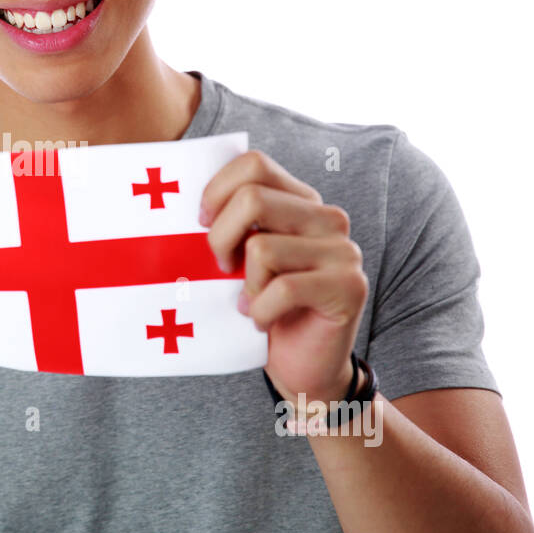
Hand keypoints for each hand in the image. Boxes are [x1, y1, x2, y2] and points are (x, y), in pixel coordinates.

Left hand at [199, 150, 367, 406]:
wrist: (304, 368)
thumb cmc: (264, 308)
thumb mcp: (242, 259)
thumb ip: (232, 225)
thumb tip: (184, 203)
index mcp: (301, 201)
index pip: (253, 164)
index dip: (216, 190)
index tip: (202, 223)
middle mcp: (328, 218)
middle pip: (252, 198)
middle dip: (220, 237)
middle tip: (221, 268)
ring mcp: (343, 251)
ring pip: (262, 247)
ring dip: (246, 284)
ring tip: (252, 302)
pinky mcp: (349, 287)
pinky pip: (282, 288)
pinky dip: (260, 310)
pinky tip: (262, 321)